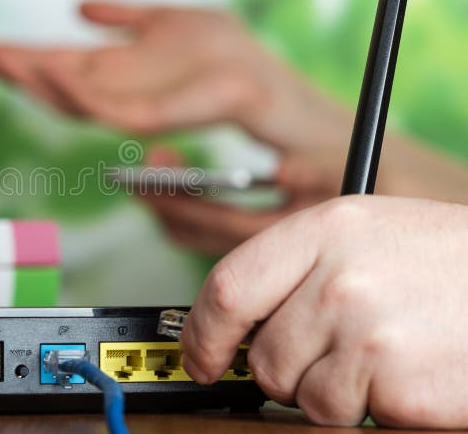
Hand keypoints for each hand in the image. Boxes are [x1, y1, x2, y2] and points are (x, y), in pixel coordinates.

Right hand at [0, 0, 467, 253]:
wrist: (370, 147)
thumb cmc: (327, 180)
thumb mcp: (272, 216)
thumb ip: (197, 211)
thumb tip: (148, 175)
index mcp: (242, 95)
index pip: (140, 99)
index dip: (81, 96)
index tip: (31, 90)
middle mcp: (228, 53)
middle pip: (117, 63)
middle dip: (43, 66)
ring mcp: (223, 38)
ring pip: (125, 49)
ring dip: (61, 53)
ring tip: (6, 57)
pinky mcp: (218, 33)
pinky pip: (157, 23)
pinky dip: (118, 19)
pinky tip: (86, 12)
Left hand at [180, 195, 467, 427]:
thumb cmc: (449, 264)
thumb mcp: (367, 235)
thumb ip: (297, 269)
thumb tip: (234, 321)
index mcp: (324, 229)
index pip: (227, 287)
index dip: (202, 333)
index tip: (201, 356)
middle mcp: (338, 275)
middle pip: (263, 354)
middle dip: (281, 372)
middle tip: (325, 359)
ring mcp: (366, 328)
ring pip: (300, 392)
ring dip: (330, 390)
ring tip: (379, 357)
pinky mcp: (395, 380)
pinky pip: (345, 415)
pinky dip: (370, 408)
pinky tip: (404, 374)